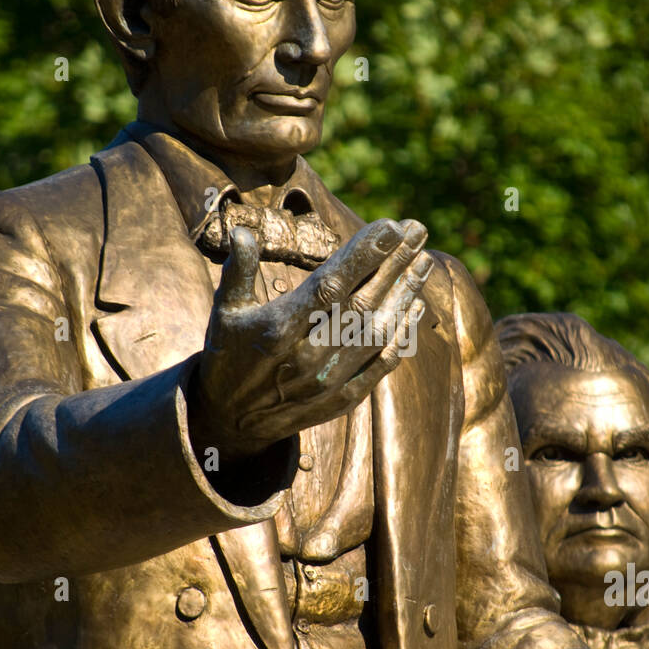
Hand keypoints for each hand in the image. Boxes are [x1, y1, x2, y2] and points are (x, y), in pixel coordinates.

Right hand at [189, 216, 431, 461]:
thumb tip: (242, 232)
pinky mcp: (341, 400)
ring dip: (404, 295)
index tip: (391, 226)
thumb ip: (238, 272)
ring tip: (424, 262)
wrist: (230, 421)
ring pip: (377, 332)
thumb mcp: (225, 312)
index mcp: (278, 328)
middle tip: (418, 229)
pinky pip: (380, 365)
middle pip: (362, 304)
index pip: (329, 285)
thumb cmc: (229, 354)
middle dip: (394, 264)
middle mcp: (307, 356)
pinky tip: (416, 306)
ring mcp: (328, 381)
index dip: (363, 255)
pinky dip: (401, 335)